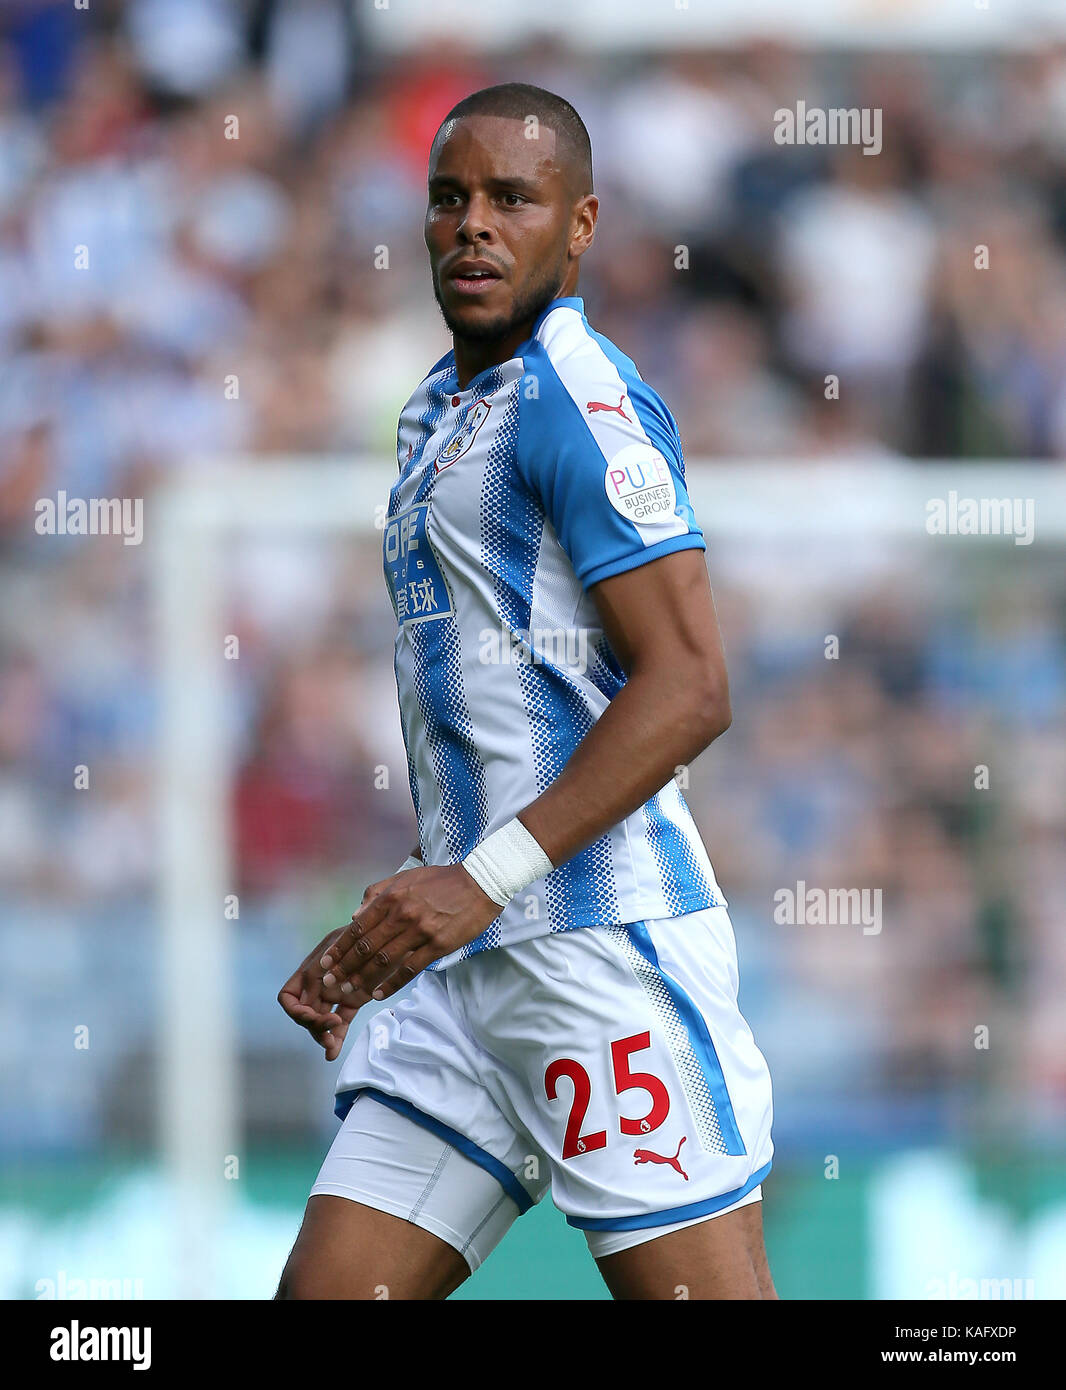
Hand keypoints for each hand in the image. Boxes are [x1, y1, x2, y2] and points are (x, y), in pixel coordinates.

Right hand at [277, 927, 366, 1061]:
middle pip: (306, 1014)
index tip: (309, 1016)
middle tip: (329, 1028)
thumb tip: (310, 992)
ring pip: (323, 1021)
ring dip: (324, 1035)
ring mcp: (337, 993)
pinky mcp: (354, 1000)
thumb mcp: (344, 944)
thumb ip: (326, 965)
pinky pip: (341, 1021)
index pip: (288, 996)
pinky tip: (333, 1053)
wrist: (397, 935)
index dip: (294, 1010)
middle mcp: (320, 983)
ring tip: (331, 1045)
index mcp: (311, 968)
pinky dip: (337, 1036)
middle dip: (313, 1025)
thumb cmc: (369, 933)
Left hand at [319, 864, 500, 1002]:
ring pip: (384, 960)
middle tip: (330, 983)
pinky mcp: (438, 945)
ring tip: (350, 992)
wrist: (480, 882)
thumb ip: (377, 894)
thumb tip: (354, 915)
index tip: (327, 962)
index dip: (340, 947)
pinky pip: (409, 968)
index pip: (358, 927)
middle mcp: (402, 914)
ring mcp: (420, 931)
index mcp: (392, 898)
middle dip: (345, 967)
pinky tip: (379, 994)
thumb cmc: (441, 880)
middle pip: (366, 947)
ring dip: (363, 979)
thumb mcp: (405, 878)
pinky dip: (391, 983)